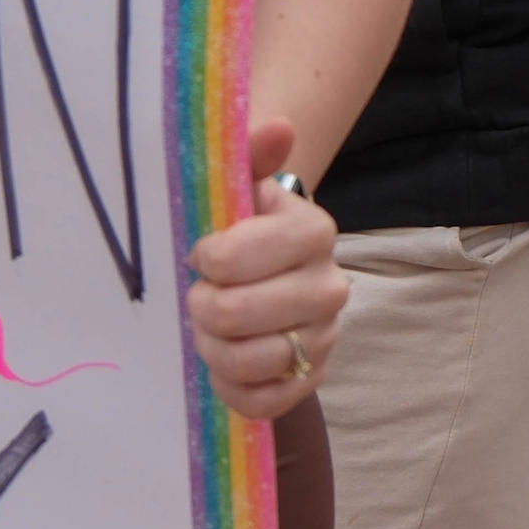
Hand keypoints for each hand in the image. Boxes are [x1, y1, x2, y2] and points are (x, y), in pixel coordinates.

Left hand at [182, 118, 349, 418]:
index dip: (205, 260)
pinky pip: (265, 402)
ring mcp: (325, 336)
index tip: (200, 253)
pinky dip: (233, 387)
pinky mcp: (314, 377)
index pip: (235, 256)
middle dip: (201, 307)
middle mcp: (331, 285)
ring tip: (207, 331)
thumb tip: (279, 126)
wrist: (266, 274)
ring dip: (212, 348)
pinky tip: (224, 364)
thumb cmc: (242, 228)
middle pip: (235, 313)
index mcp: (313, 230)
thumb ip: (251, 156)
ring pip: (249, 361)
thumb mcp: (240, 187)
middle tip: (197, 296)